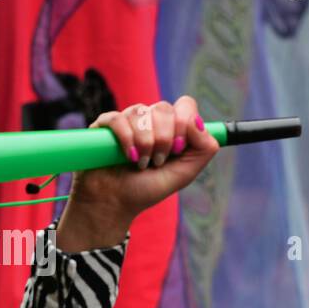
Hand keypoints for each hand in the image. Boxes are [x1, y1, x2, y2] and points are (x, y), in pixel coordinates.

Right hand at [65, 95, 220, 227]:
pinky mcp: (106, 124)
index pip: (185, 105)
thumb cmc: (148, 188)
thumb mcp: (184, 173)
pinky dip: (127, 139)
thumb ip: (203, 149)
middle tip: (157, 161)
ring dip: (145, 143)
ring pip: (142, 112)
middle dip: (164, 139)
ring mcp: (128, 120)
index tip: (178, 149)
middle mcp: (151, 119)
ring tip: (141, 163)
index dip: (184, 124)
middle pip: (165, 108)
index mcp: (172, 128)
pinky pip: (119, 119)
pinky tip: (128, 156)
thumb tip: (198, 121)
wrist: (115, 201)